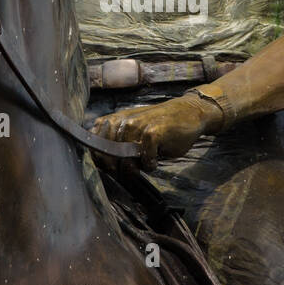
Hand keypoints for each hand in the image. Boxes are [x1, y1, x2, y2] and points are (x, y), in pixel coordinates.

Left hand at [89, 94, 218, 171]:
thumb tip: (98, 163)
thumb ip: (116, 141)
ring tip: (144, 164)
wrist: (189, 113)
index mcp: (114, 120)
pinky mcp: (153, 133)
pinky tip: (155, 161)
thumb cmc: (159, 125)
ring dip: (135, 169)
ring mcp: (137, 126)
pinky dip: (150, 165)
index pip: (94, 145)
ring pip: (125, 160)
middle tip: (131, 172)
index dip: (99, 162)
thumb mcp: (134, 129)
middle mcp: (123, 121)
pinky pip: (145, 160)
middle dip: (117, 170)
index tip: (110, 170)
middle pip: (108, 157)